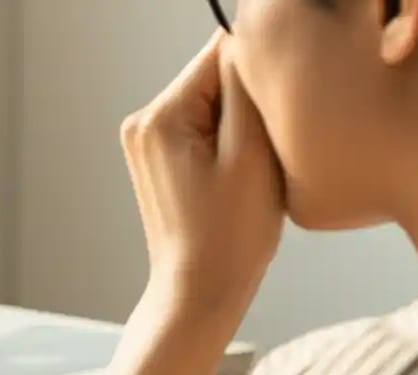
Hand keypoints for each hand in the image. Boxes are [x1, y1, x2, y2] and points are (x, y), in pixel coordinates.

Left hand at [121, 32, 284, 315]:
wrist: (200, 293)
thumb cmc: (230, 237)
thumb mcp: (249, 154)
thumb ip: (245, 88)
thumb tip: (245, 38)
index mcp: (160, 116)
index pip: (221, 52)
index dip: (259, 76)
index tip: (274, 118)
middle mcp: (143, 122)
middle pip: (215, 77)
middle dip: (248, 104)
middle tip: (262, 153)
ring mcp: (147, 142)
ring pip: (214, 104)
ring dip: (242, 126)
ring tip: (249, 172)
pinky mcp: (159, 160)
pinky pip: (205, 129)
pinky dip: (230, 145)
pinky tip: (237, 180)